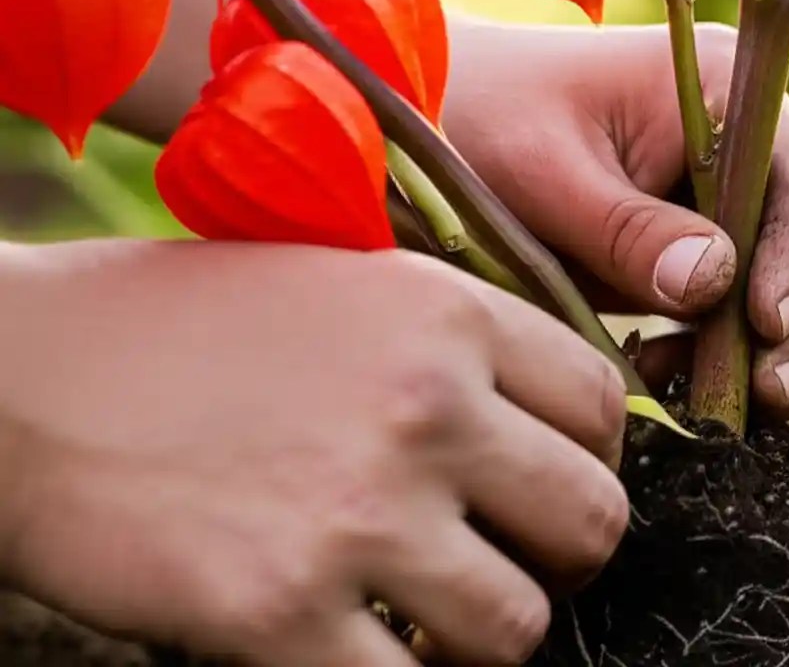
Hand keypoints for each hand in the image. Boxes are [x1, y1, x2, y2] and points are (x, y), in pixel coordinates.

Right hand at [0, 240, 627, 665]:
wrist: (20, 374)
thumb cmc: (180, 326)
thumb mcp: (341, 284)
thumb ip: (451, 347)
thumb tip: (538, 431)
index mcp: (446, 316)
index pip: (604, 406)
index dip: (590, 456)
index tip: (547, 483)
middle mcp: (424, 408)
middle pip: (591, 521)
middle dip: (559, 556)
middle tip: (503, 560)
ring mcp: (357, 514)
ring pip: (517, 627)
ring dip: (480, 634)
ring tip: (420, 612)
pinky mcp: (279, 612)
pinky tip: (349, 646)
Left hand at [443, 20, 788, 416]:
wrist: (450, 118)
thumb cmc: (488, 122)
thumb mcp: (545, 174)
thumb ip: (628, 230)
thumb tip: (715, 286)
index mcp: (729, 93)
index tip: (762, 331)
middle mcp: (765, 141)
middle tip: (765, 393)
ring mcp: (756, 198)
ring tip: (714, 397)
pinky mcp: (732, 252)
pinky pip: (784, 314)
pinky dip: (756, 361)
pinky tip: (678, 380)